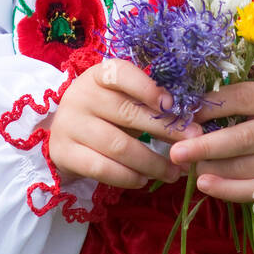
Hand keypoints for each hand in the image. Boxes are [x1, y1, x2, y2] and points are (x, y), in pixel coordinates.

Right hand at [47, 59, 204, 191]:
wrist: (61, 133)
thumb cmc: (103, 113)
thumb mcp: (120, 99)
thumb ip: (148, 105)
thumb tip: (190, 121)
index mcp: (98, 76)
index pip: (121, 73)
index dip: (147, 87)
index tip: (172, 105)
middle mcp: (81, 96)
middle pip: (127, 113)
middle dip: (165, 130)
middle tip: (193, 143)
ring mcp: (70, 125)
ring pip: (118, 146)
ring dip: (151, 162)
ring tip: (173, 171)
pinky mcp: (64, 153)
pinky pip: (102, 168)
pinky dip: (127, 177)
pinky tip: (144, 179)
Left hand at [168, 80, 253, 203]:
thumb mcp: (247, 100)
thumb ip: (219, 103)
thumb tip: (182, 115)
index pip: (242, 99)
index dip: (212, 107)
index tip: (186, 116)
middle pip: (244, 138)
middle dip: (206, 147)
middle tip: (177, 152)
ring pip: (247, 167)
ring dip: (213, 169)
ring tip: (189, 167)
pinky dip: (226, 190)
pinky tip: (204, 184)